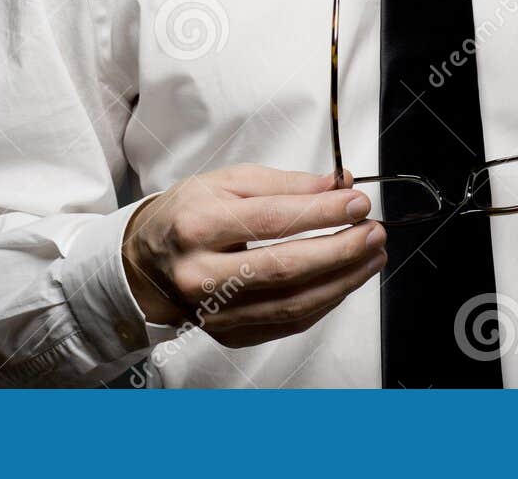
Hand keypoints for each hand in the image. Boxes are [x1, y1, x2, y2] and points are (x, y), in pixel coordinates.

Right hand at [121, 164, 386, 348]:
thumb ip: (285, 184)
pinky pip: (287, 323)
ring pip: (293, 303)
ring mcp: (215, 312)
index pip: (274, 221)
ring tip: (372, 256)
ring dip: (342, 280)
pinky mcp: (228, 334)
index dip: (323, 212)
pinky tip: (344, 281)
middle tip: (374, 232)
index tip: (359, 201)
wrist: (142, 264)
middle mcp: (202, 275)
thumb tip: (337, 186)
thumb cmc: (187, 215)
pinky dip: (323, 302)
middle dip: (341, 250)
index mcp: (198, 226)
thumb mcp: (227, 183)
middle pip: (287, 268)